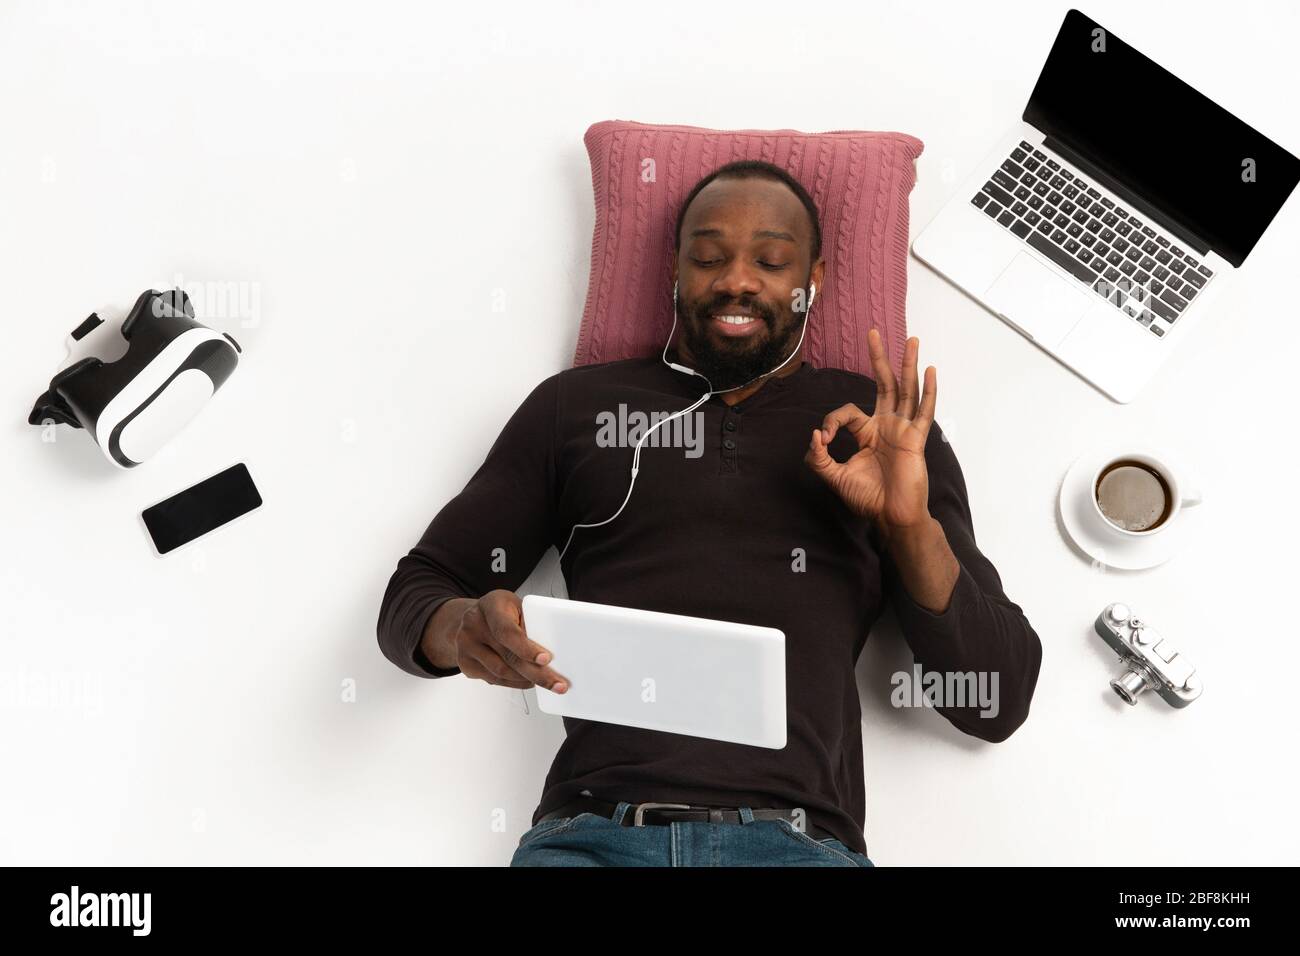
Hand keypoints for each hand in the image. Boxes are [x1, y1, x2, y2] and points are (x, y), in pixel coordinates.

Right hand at [449, 590, 569, 691]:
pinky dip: (514, 682)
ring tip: (546, 682)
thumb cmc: (501, 611)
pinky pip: (494, 680)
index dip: (527, 648)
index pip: (507, 631)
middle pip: (507, 657)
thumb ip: (530, 622)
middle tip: (557, 683)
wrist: (471, 618)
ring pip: (502, 673)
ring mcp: (466, 646)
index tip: (546, 659)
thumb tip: (550, 647)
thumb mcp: (517, 606)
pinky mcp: (465, 665)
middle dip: (537, 673)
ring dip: (527, 680)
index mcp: (490, 606)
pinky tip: (527, 680)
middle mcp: (474, 625)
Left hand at [804, 328, 937, 535]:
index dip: (830, 422)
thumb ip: (819, 458)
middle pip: (884, 383)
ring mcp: (903, 429)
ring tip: (911, 340)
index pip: (847, 411)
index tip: (822, 441)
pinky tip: (929, 370)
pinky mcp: (916, 439)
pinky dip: (928, 390)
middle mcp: (887, 425)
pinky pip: (923, 410)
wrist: (891, 516)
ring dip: (907, 364)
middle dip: (878, 358)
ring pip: (906, 390)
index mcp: (868, 433)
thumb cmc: (868, 498)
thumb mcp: (834, 477)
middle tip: (873, 331)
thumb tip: (814, 434)